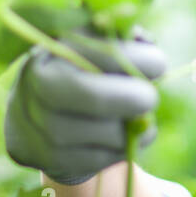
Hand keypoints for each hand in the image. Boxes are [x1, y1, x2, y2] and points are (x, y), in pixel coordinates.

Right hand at [3, 25, 166, 184]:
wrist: (37, 114)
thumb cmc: (81, 70)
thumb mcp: (96, 45)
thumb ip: (122, 38)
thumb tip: (147, 44)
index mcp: (53, 46)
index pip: (100, 51)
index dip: (136, 59)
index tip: (158, 64)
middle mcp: (38, 83)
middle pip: (93, 97)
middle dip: (132, 99)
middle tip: (151, 98)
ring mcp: (38, 123)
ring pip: (101, 133)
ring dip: (133, 128)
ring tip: (142, 120)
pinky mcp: (45, 156)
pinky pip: (99, 159)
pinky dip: (122, 149)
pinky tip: (126, 138)